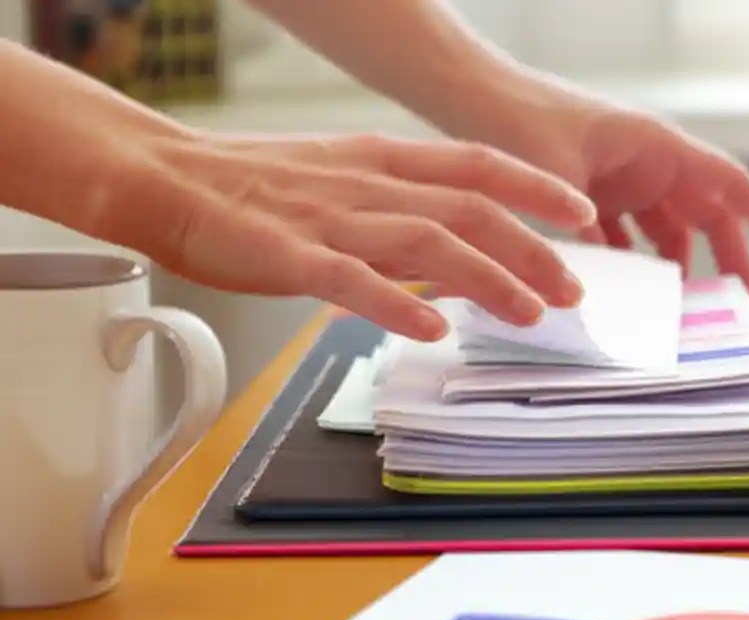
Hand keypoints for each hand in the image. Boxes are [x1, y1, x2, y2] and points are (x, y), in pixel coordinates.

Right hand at [100, 131, 598, 341]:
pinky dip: (395, 301)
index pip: (478, 166)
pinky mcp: (287, 254)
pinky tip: (431, 328)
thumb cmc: (253, 189)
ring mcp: (330, 218)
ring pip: (426, 241)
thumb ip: (401, 220)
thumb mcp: (343, 187)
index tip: (583, 213)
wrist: (163, 179)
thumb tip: (458, 264)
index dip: (535, 188)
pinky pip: (349, 279)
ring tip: (527, 313)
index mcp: (381, 161)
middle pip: (469, 210)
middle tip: (571, 290)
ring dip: (486, 278)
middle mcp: (368, 185)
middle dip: (531, 250)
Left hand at [496, 94, 748, 294]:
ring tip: (681, 315)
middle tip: (741, 309)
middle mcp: (649, 163)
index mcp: (657, 146)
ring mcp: (624, 180)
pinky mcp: (596, 196)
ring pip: (668, 232)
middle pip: (706, 216)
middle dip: (727, 260)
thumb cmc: (520, 120)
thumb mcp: (555, 179)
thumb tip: (600, 296)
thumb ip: (582, 236)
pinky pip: (629, 238)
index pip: (730, 182)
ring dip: (677, 270)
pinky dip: (633, 266)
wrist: (474, 97)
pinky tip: (627, 298)